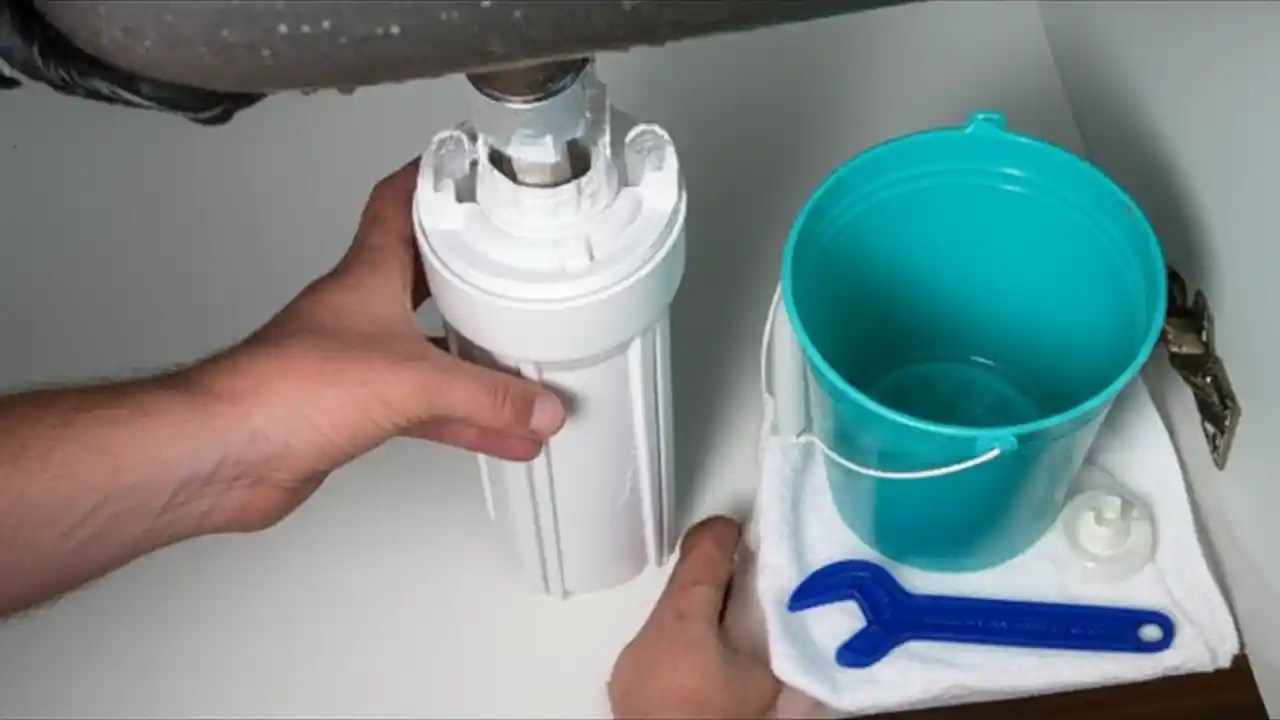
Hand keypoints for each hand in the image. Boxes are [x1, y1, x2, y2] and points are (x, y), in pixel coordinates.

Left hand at [190, 160, 565, 531]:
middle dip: (472, 271)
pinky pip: (424, 406)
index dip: (433, 178)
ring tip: (526, 364)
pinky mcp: (354, 409)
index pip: (399, 202)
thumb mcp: (411, 381)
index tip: (469, 168)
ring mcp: (356, 360)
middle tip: (515, 265)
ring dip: (475, 360)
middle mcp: (361, 310)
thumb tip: (537, 406)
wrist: (227, 452)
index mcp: (368, 275)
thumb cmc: (285, 390)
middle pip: (425, 275)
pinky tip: (498, 433)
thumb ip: (484, 395)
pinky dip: (462, 417)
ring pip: (430, 349)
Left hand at [610, 517, 780, 718]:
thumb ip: (780, 638)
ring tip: (744, 630)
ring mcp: (631, 668)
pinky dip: (689, 651)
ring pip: (672, 626)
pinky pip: (661, 657)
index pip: (700, 555)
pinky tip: (716, 669)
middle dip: (721, 583)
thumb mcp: (767, 681)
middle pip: (684, 591)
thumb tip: (804, 614)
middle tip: (760, 583)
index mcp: (679, 620)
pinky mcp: (628, 697)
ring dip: (705, 621)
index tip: (743, 525)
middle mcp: (645, 636)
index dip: (723, 533)